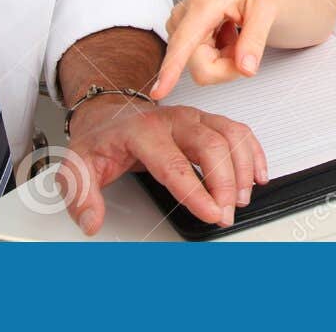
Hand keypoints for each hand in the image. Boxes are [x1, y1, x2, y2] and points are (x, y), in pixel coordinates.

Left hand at [61, 95, 267, 235]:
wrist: (110, 115)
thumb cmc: (101, 141)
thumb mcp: (78, 167)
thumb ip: (81, 196)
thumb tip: (92, 221)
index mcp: (143, 131)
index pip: (174, 164)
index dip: (196, 192)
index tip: (211, 213)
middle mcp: (174, 120)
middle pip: (211, 145)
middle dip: (225, 183)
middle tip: (225, 213)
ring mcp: (195, 118)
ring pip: (231, 135)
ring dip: (243, 168)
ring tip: (240, 199)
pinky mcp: (208, 121)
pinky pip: (239, 131)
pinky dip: (254, 153)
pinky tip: (257, 175)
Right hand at [151, 0, 278, 95]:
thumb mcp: (266, 6)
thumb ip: (255, 39)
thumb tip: (246, 70)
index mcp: (202, 7)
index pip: (184, 44)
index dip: (172, 70)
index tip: (159, 91)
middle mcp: (182, 18)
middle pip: (203, 68)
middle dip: (230, 66)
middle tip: (246, 41)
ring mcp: (178, 27)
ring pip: (203, 67)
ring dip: (225, 58)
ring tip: (235, 31)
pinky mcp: (179, 34)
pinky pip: (201, 62)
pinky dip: (220, 54)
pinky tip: (226, 32)